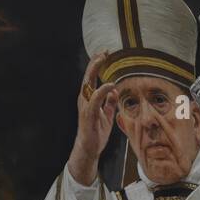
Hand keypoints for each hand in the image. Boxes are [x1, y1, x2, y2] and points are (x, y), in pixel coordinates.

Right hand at [67, 52, 119, 186]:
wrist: (89, 149)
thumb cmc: (96, 132)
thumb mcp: (107, 115)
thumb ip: (110, 102)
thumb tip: (114, 90)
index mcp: (89, 98)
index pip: (92, 77)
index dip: (97, 64)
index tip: (105, 53)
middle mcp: (84, 99)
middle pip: (88, 76)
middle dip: (95, 62)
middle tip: (104, 51)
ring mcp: (85, 106)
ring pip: (88, 84)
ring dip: (94, 70)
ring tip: (102, 59)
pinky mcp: (88, 115)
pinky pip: (95, 100)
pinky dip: (102, 91)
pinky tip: (110, 85)